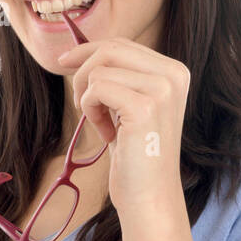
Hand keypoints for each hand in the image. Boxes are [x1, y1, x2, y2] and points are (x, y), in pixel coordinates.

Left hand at [57, 36, 189, 217]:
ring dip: (87, 97)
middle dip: (83, 71)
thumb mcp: (129, 107)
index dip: (89, 51)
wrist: (149, 196)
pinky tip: (106, 133)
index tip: (66, 62)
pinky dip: (91, 110)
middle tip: (80, 103)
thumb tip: (81, 52)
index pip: (122, 44)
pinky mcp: (144, 106)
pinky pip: (96, 88)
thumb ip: (120, 78)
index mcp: (174, 71)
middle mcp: (173, 75)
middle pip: (110, 48)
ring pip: (99, 68)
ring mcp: (161, 89)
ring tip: (101, 124)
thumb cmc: (136, 156)